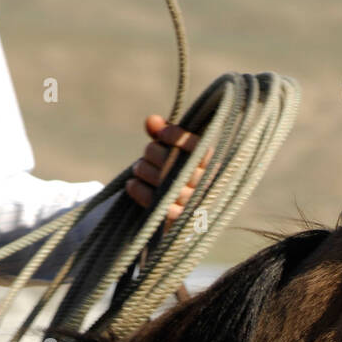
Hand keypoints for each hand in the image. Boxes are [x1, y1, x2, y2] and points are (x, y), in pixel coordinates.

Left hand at [126, 114, 212, 228]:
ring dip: (141, 169)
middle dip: (151, 153)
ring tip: (139, 170)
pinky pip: (152, 199)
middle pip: (171, 159)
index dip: (173, 135)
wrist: (183, 217)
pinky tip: (132, 184)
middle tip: (146, 157)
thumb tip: (152, 121)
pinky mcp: (176, 219)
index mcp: (208, 164)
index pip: (192, 144)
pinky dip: (137, 188)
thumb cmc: (178, 177)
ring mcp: (190, 202)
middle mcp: (203, 183)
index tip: (160, 134)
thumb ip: (164, 135)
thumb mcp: (174, 154)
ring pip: (159, 178)